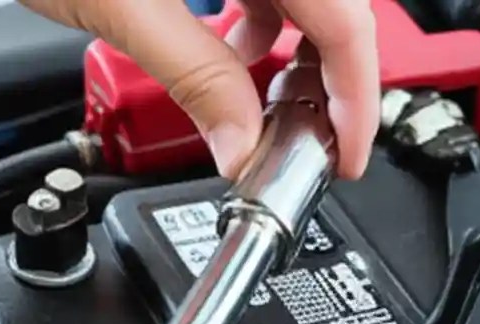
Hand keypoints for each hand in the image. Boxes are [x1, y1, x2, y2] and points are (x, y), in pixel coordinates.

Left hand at [21, 0, 379, 178]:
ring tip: (266, 104)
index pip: (347, 22)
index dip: (357, 96)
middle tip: (311, 142)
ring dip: (294, 50)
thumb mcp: (122, 5)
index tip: (346, 152)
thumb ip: (194, 75)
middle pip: (336, 9)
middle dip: (328, 81)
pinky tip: (231, 45)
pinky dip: (260, 16)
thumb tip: (242, 142)